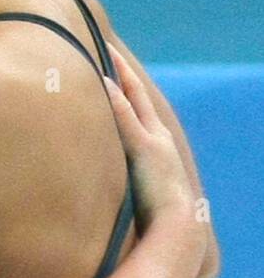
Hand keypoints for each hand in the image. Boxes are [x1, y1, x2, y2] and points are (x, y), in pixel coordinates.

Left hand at [103, 44, 206, 270]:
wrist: (179, 230)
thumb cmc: (155, 220)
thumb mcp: (137, 193)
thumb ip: (122, 182)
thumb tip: (97, 188)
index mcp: (156, 147)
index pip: (137, 110)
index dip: (125, 88)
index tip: (111, 69)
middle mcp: (157, 138)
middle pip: (137, 96)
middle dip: (122, 71)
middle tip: (107, 47)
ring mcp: (153, 142)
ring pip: (132, 99)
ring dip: (117, 75)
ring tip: (101, 53)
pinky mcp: (147, 150)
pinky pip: (127, 119)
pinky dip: (116, 99)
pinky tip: (102, 81)